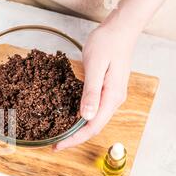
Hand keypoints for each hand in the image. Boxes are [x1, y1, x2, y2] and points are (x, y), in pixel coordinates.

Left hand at [54, 23, 137, 150]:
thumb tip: (85, 117)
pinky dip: (81, 118)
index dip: (74, 139)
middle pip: (93, 127)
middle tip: (55, 144)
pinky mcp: (108, 90)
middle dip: (74, 138)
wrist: (120, 29)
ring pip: (94, 120)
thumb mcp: (95, 66)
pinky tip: (70, 118)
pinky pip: (94, 110)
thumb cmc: (107, 43)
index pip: (92, 127)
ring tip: (60, 135)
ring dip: (77, 130)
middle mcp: (114, 100)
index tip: (57, 146)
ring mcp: (112, 96)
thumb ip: (90, 92)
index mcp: (111, 97)